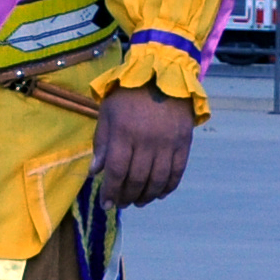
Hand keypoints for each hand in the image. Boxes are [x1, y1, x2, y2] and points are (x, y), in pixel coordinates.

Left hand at [92, 82, 194, 206]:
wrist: (163, 74)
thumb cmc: (129, 94)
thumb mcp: (108, 113)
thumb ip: (102, 143)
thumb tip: (95, 172)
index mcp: (124, 132)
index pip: (117, 171)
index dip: (111, 192)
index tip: (106, 205)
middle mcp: (147, 141)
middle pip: (136, 179)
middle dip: (127, 197)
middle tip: (121, 204)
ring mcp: (168, 143)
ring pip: (157, 180)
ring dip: (147, 196)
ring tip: (138, 202)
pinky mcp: (184, 143)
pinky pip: (177, 172)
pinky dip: (168, 187)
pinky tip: (159, 194)